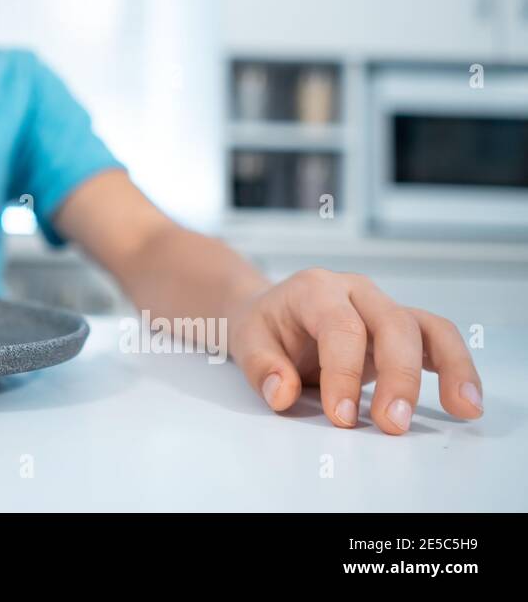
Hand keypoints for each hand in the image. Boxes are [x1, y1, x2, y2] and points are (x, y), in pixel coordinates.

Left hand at [229, 268, 483, 432]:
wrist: (269, 310)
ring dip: (448, 368)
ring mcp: (382, 307)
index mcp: (315, 288)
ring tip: (462, 408)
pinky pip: (437, 340)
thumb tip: (281, 394)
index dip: (344, 374)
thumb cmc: (263, 324)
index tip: (342, 416)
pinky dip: (456, 368)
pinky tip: (466, 401)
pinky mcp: (400, 329)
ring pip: (427, 328)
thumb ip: (261, 367)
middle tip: (392, 423)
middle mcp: (355, 291)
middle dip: (398, 376)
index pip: (340, 327)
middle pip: (392, 324)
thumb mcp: (245, 339)